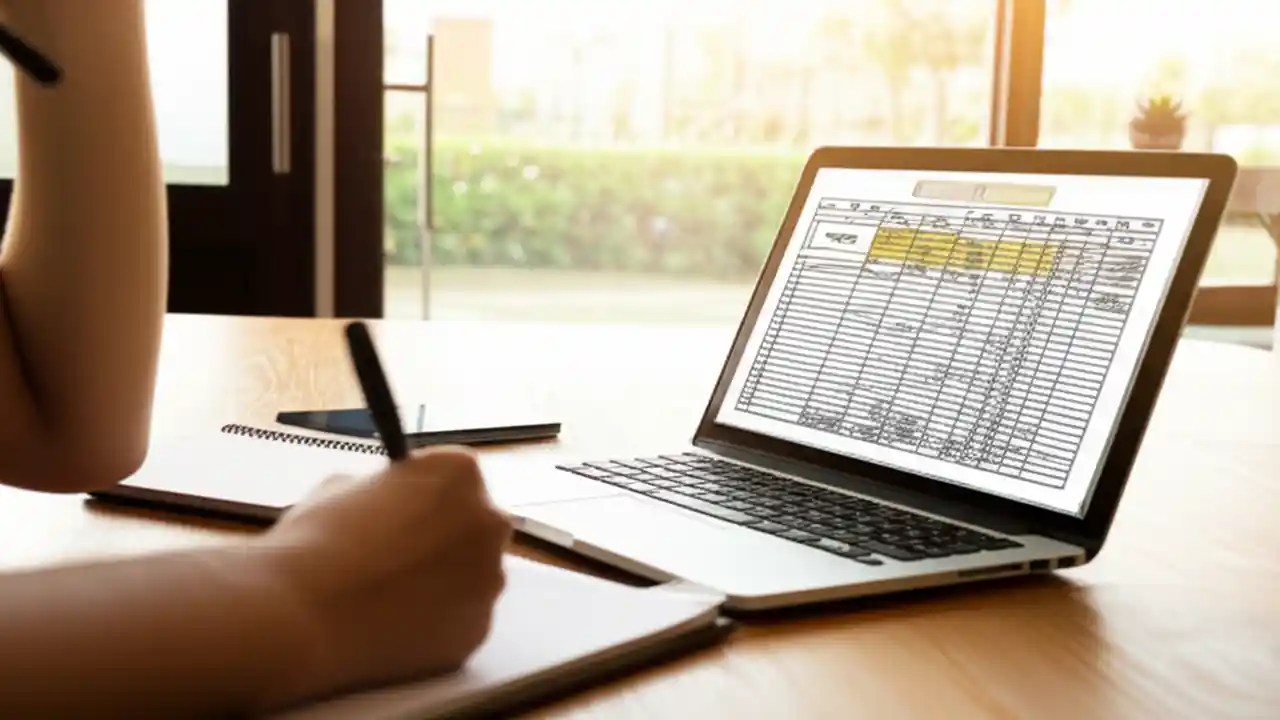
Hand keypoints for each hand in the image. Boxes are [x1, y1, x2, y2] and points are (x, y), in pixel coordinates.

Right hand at [253, 447, 511, 709]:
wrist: (298, 616)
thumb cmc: (314, 543)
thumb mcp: (343, 486)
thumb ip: (385, 489)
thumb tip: (391, 502)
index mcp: (459, 472)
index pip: (455, 478)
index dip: (425, 495)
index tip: (404, 511)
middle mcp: (487, 521)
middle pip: (474, 526)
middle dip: (445, 538)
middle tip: (400, 555)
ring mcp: (489, 579)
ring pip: (473, 576)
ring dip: (444, 581)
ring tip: (388, 594)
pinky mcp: (478, 629)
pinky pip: (462, 619)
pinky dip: (437, 622)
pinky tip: (395, 624)